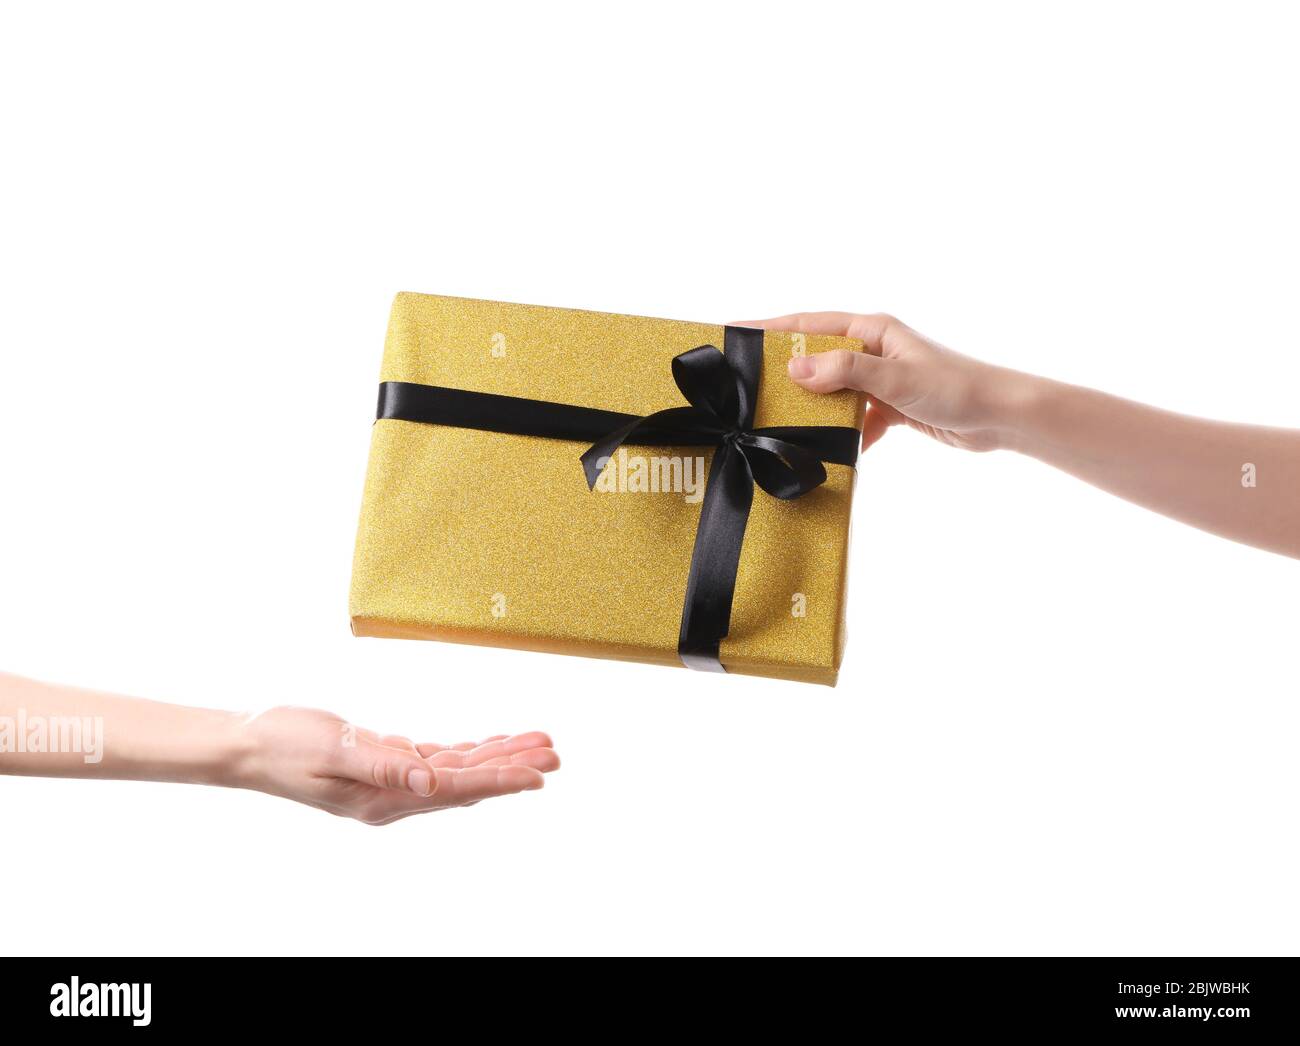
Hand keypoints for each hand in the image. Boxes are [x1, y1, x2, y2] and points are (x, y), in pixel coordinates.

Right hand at [232, 707, 558, 825]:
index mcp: (382, 798)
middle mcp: (394, 796)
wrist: (248, 744)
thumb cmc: (283, 743)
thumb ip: (382, 765)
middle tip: (554, 754)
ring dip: (498, 756)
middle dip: (512, 767)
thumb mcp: (332, 749)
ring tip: (540, 743)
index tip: (537, 777)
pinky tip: (495, 742)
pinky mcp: (387, 765)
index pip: (455, 789)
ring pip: (458, 769)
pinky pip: (439, 760)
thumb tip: (429, 782)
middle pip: (467, 781)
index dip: (499, 780)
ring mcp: (391, 783)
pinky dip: (470, 750)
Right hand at [744, 312, 1031, 452]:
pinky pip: (854, 419)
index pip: (808, 325)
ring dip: (812, 408)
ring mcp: (880, 380)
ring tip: (778, 423)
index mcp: (871, 330)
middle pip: (815, 358)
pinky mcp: (890, 407)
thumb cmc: (955, 387)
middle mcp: (872, 350)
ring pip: (832, 392)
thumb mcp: (895, 377)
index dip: (769, 327)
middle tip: (743, 386)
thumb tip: (794, 369)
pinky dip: (845, 434)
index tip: (733, 330)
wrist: (999, 416)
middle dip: (782, 372)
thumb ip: (845, 371)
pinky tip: (835, 450)